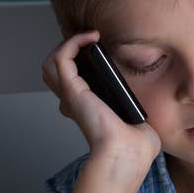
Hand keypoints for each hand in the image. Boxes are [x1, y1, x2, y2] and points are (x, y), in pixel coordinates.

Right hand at [42, 31, 160, 192]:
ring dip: (68, 45)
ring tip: (89, 38)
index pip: (74, 83)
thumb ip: (137, 112)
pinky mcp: (73, 91)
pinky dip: (72, 42)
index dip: (81, 64)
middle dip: (69, 51)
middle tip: (92, 44)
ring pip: (51, 64)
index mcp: (90, 109)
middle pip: (54, 72)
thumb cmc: (135, 148)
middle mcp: (77, 102)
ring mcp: (72, 97)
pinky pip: (61, 58)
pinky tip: (91, 38)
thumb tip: (142, 107)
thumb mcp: (138, 123)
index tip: (101, 51)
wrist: (128, 155)